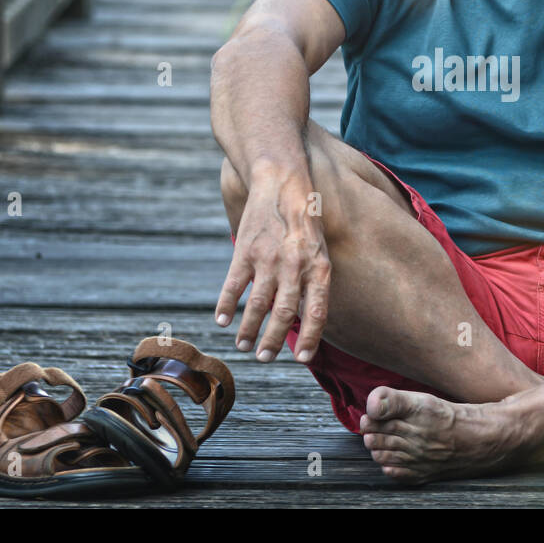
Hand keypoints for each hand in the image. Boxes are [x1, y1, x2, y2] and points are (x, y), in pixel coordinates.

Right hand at [214, 167, 330, 363]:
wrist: (283, 181)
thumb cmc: (306, 220)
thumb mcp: (321, 249)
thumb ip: (314, 281)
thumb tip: (305, 319)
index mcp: (319, 267)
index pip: (317, 312)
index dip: (311, 339)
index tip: (301, 361)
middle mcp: (295, 266)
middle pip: (284, 315)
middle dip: (273, 342)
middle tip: (264, 358)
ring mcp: (269, 258)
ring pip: (258, 305)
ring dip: (248, 329)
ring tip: (243, 346)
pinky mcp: (246, 250)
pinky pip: (234, 285)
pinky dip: (227, 306)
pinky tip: (222, 321)